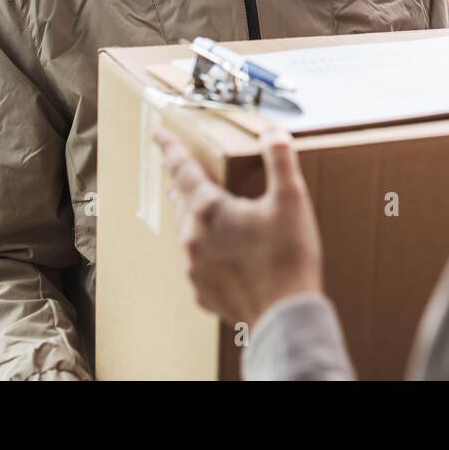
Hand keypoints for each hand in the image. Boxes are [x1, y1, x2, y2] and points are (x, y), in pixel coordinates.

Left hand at [156, 125, 323, 329]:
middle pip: (182, 201)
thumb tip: (271, 132)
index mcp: (210, 210)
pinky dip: (208, 251)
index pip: (183, 169)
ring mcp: (195, 269)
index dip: (171, 148)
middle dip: (182, 183)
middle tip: (181, 170)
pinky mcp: (204, 293)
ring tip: (205, 211)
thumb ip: (280, 159)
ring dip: (195, 218)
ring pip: (188, 233)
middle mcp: (193, 238)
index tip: (157, 134)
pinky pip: (199, 263)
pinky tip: (224, 254)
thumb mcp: (291, 199)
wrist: (285, 317)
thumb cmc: (289, 257)